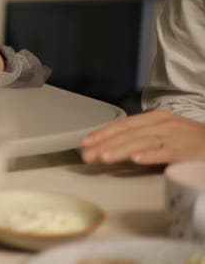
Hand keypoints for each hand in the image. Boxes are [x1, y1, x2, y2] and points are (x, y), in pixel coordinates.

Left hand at [81, 109, 204, 164]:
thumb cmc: (191, 142)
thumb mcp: (164, 136)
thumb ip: (141, 139)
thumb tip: (112, 149)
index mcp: (155, 118)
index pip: (123, 125)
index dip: (103, 133)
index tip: (85, 143)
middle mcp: (163, 123)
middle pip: (129, 133)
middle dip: (105, 144)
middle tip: (87, 155)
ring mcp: (176, 135)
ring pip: (142, 141)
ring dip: (121, 149)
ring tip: (104, 157)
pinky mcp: (188, 149)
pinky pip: (166, 152)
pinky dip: (151, 155)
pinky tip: (137, 159)